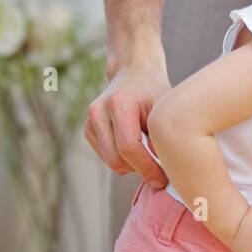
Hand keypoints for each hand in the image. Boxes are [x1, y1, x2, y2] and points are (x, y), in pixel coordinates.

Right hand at [84, 62, 170, 185]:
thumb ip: (159, 138)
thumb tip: (160, 171)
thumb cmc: (153, 91)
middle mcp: (99, 111)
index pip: (129, 147)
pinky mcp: (88, 129)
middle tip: (158, 173)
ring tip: (149, 154)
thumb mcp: (163, 110)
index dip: (146, 168)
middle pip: (117, 158)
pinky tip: (135, 147)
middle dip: (139, 170)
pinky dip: (122, 159)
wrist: (133, 71)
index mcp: (119, 104)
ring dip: (131, 166)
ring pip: (110, 161)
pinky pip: (105, 157)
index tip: (161, 180)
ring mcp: (90, 120)